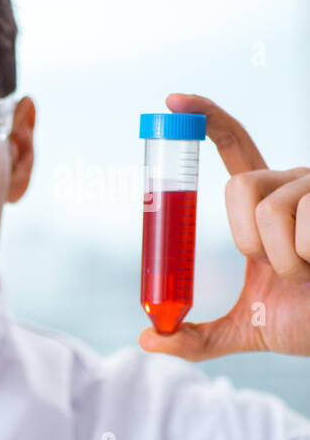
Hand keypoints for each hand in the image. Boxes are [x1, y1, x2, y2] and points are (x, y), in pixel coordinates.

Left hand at [139, 93, 309, 359]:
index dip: (206, 116)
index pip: (235, 144)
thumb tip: (146, 340)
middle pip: (240, 186)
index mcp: (268, 199)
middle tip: (279, 267)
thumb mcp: (248, 330)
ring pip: (273, 211)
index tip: (171, 99)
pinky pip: (308, 226)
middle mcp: (297, 182)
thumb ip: (197, 339)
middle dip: (250, 240)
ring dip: (287, 260)